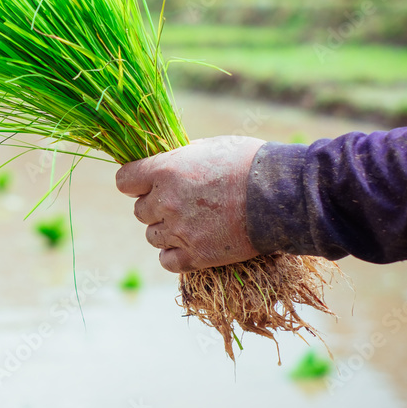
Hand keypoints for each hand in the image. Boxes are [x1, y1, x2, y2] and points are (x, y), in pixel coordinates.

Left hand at [114, 136, 263, 273]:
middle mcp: (166, 201)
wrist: (282, 195)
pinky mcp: (197, 255)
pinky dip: (173, 254)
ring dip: (165, 230)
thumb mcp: (210, 147)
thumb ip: (181, 157)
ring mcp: (180, 230)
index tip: (144, 183)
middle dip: (155, 206)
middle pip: (139, 211)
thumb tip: (167, 161)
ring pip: (152, 236)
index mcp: (165, 170)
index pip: (124, 180)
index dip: (133, 182)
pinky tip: (188, 245)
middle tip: (179, 202)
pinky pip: (166, 261)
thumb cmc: (249, 162)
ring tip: (189, 223)